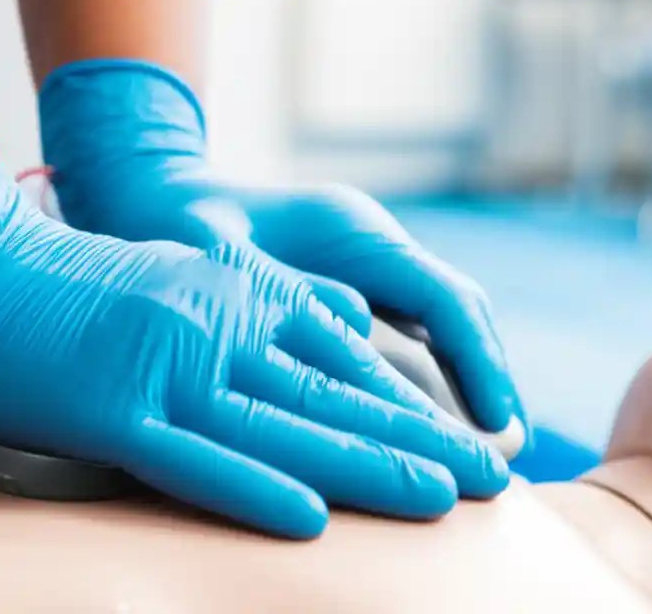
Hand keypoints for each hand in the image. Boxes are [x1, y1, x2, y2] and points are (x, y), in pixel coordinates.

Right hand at [0, 142, 507, 538]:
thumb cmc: (81, 284)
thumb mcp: (190, 274)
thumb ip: (268, 303)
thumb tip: (347, 324)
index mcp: (240, 297)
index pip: (347, 362)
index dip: (415, 406)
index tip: (472, 443)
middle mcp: (219, 328)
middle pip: (336, 395)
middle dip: (421, 440)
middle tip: (494, 479)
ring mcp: (167, 369)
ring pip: (283, 425)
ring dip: (366, 465)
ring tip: (441, 500)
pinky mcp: (110, 411)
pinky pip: (189, 459)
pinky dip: (250, 487)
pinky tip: (308, 518)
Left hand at [40, 60, 526, 437]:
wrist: (148, 195)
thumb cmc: (174, 227)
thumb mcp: (218, 258)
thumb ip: (281, 289)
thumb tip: (357, 330)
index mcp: (353, 229)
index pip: (445, 300)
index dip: (479, 367)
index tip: (499, 429)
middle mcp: (372, 243)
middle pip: (457, 315)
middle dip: (487, 382)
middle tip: (503, 457)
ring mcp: (366, 263)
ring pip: (441, 326)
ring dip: (465, 386)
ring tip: (482, 455)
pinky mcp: (351, 286)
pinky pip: (410, 334)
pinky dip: (429, 381)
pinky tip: (426, 432)